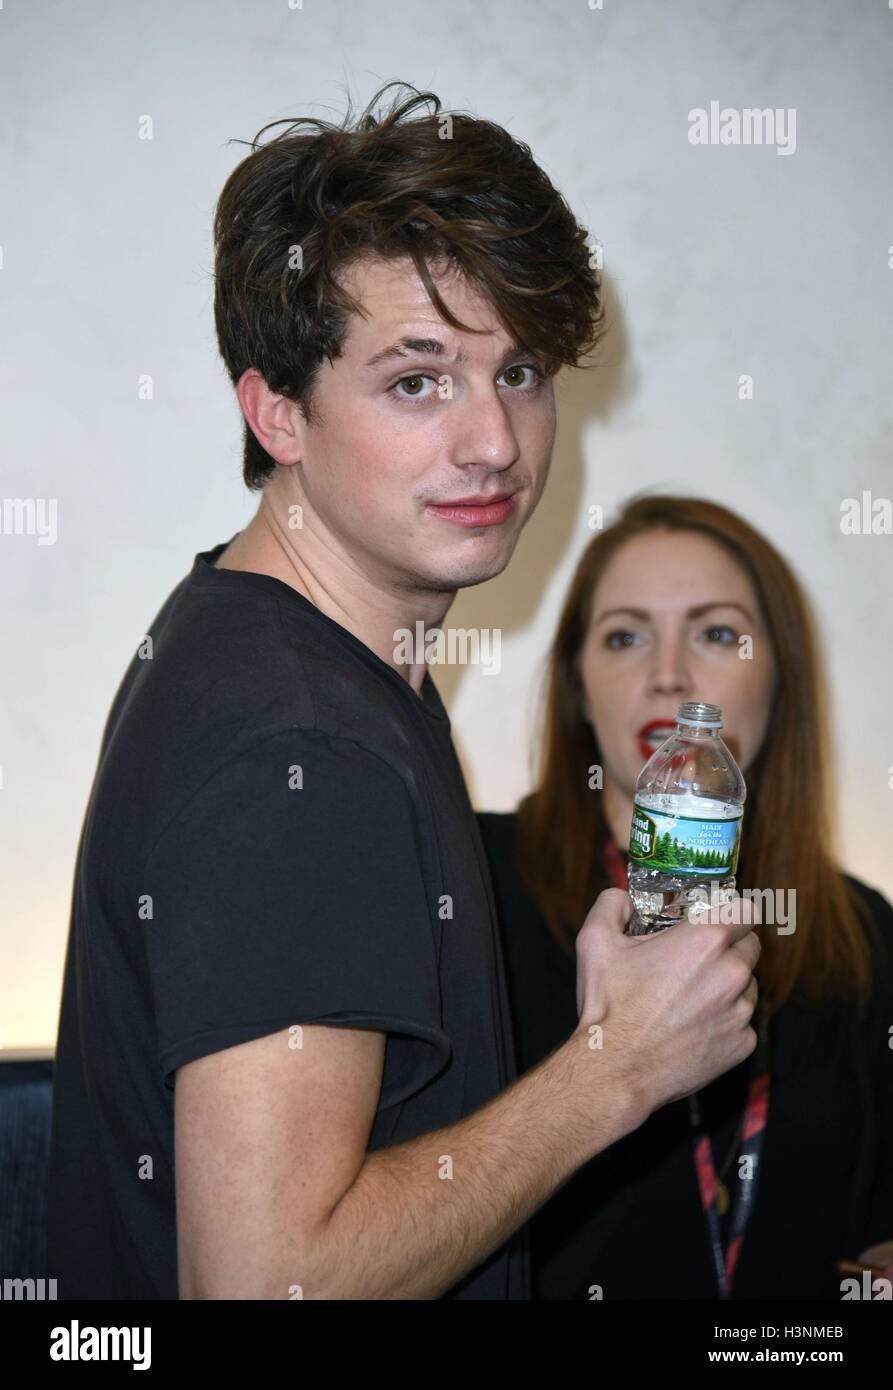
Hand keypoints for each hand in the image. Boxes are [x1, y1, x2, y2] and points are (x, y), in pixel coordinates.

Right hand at [574, 888, 759, 1115]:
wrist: (615, 1069)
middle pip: (751, 947)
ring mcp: (740, 1012)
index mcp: (705, 941)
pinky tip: (693, 1026)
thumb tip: (623, 898)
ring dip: (729, 987)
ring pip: (748, 986)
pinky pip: (742, 1022)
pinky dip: (724, 1022)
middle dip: (729, 948)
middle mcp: (732, 973)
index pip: (748, 911)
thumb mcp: (595, 941)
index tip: (717, 921)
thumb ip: (612, 904)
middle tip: (697, 960)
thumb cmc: (609, 1006)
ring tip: (691, 997)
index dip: (733, 914)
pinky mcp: (742, 1044)